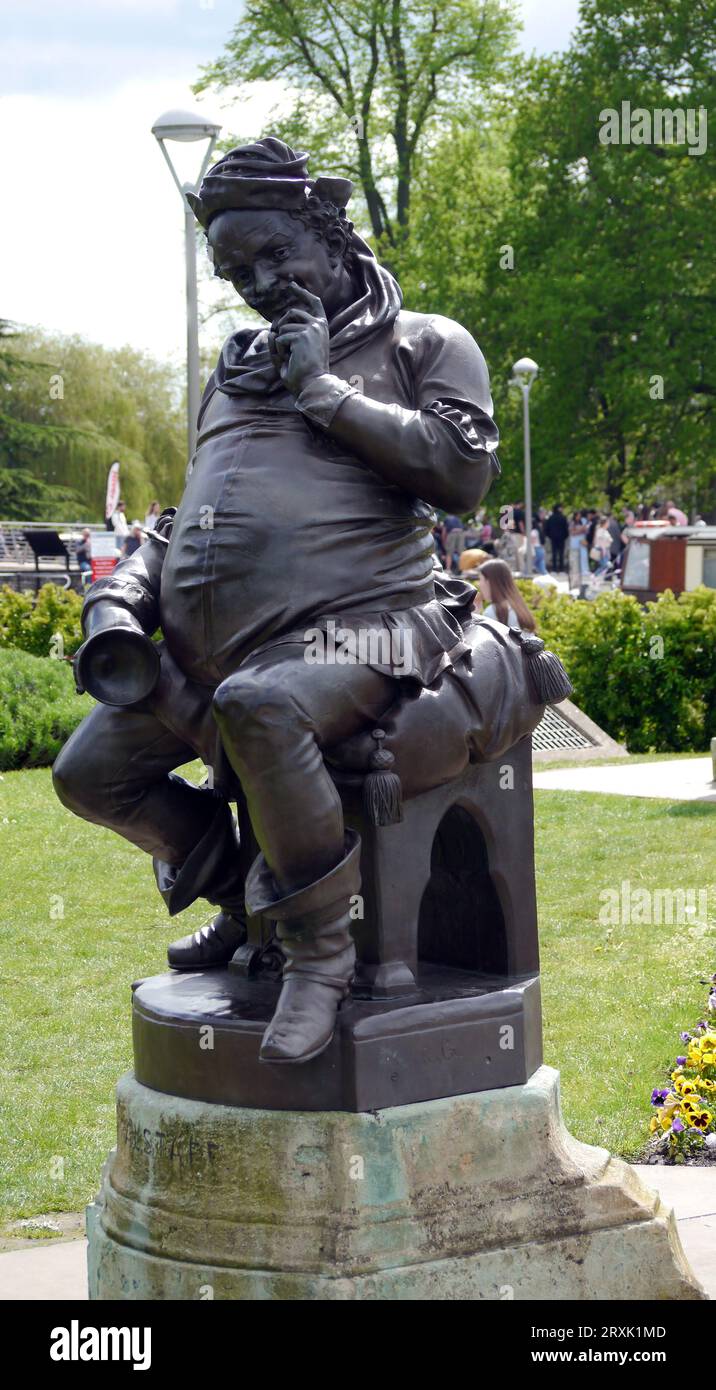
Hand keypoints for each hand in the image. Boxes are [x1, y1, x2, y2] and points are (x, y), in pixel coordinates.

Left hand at [267, 281, 329, 395]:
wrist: (312, 384)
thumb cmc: (303, 372)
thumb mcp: (294, 352)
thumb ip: (284, 339)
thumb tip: (271, 331)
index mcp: (321, 328)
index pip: (313, 303)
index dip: (301, 292)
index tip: (291, 284)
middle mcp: (319, 325)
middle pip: (292, 312)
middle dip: (280, 324)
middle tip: (279, 341)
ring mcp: (312, 329)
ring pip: (284, 326)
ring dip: (281, 342)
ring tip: (289, 356)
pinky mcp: (302, 335)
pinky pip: (281, 337)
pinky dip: (280, 349)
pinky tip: (289, 358)